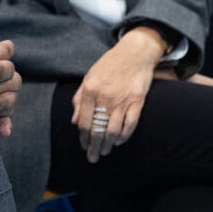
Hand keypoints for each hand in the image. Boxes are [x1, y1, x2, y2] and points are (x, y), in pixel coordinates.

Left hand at [71, 26, 164, 163]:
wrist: (134, 53)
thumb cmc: (108, 66)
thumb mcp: (88, 78)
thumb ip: (79, 99)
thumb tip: (75, 121)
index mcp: (89, 90)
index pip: (84, 121)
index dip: (83, 137)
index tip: (83, 147)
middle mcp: (105, 96)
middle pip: (98, 129)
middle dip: (94, 146)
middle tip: (93, 158)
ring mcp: (122, 100)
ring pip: (113, 130)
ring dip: (108, 144)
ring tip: (104, 152)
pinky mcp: (138, 101)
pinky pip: (130, 124)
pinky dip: (124, 136)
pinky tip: (118, 142)